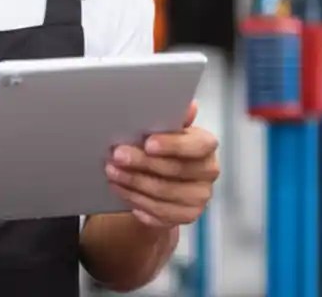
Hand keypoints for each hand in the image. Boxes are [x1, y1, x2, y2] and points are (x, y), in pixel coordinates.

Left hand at [105, 101, 219, 228]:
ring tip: (112, 172)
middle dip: (142, 163)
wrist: (165, 181)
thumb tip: (189, 105)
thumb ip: (174, 119)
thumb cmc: (165, 149)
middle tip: (117, 156)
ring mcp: (200, 197)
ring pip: (163, 193)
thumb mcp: (168, 130)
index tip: (148, 143)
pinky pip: (159, 212)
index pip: (196, 146)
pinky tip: (121, 190)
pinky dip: (136, 201)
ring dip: (133, 183)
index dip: (172, 145)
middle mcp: (209, 172)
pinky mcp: (187, 216)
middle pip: (175, 170)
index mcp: (207, 146)